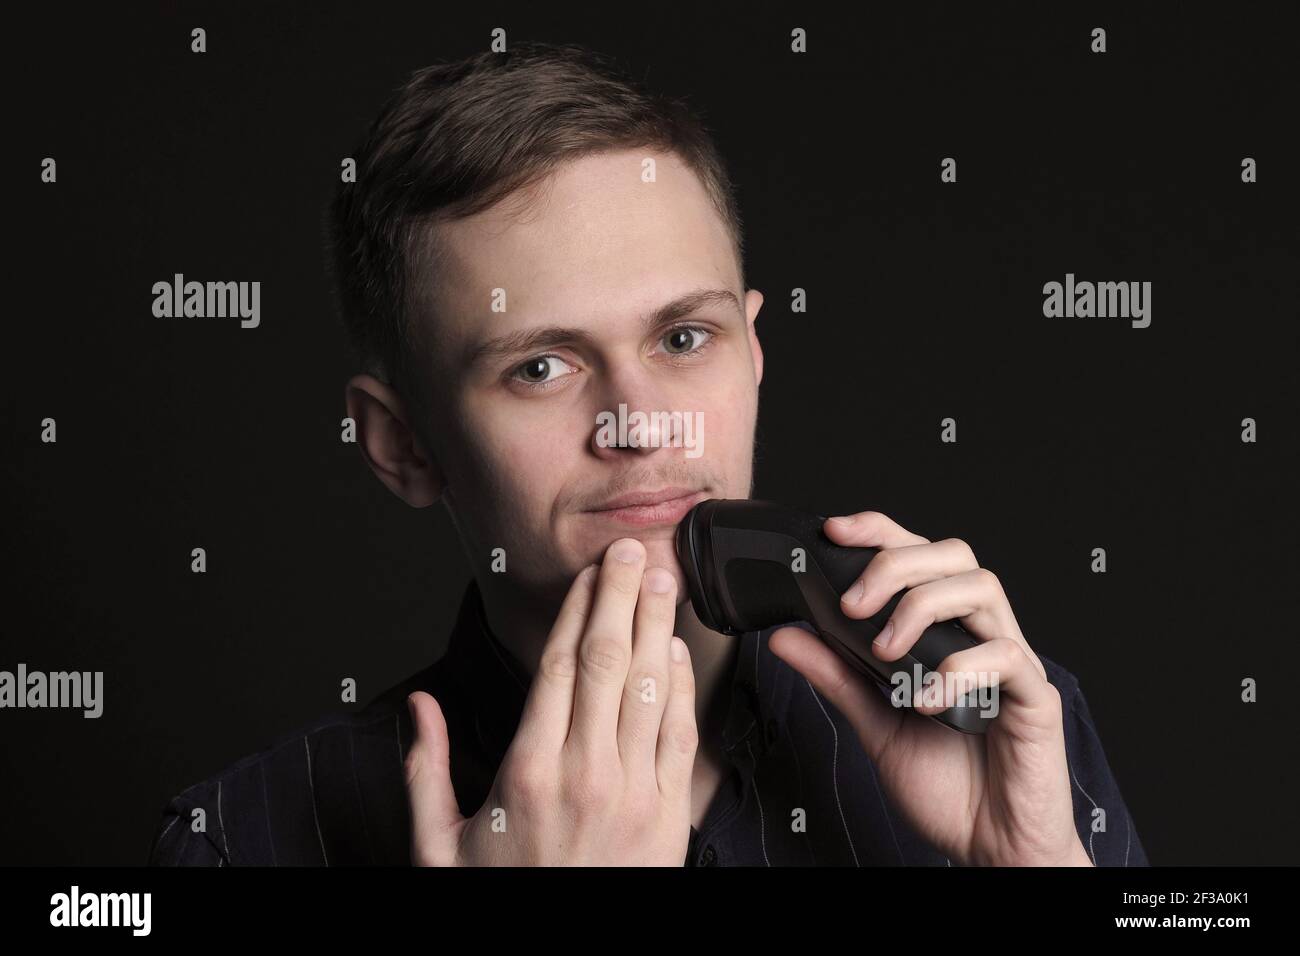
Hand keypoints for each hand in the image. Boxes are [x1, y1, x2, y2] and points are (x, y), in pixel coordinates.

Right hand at [404, 537, 698, 864]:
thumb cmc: (504, 898)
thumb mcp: (439, 845)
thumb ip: (428, 768)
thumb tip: (421, 708)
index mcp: (526, 771)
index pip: (559, 665)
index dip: (579, 608)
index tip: (589, 572)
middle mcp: (583, 773)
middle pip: (610, 661)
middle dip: (623, 597)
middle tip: (633, 552)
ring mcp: (632, 792)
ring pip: (650, 689)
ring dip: (659, 627)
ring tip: (662, 581)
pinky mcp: (668, 814)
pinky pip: (679, 735)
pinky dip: (681, 687)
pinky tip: (677, 652)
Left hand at [768, 511, 1091, 865]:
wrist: (993, 848)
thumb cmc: (946, 783)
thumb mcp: (873, 722)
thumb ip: (835, 674)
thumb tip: (784, 634)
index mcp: (946, 632)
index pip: (920, 555)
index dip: (881, 530)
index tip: (833, 531)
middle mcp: (981, 635)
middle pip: (954, 555)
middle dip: (896, 564)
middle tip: (853, 607)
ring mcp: (1013, 663)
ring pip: (982, 588)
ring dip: (923, 608)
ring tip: (886, 654)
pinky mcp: (1036, 699)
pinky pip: (1005, 656)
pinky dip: (958, 669)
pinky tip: (925, 700)